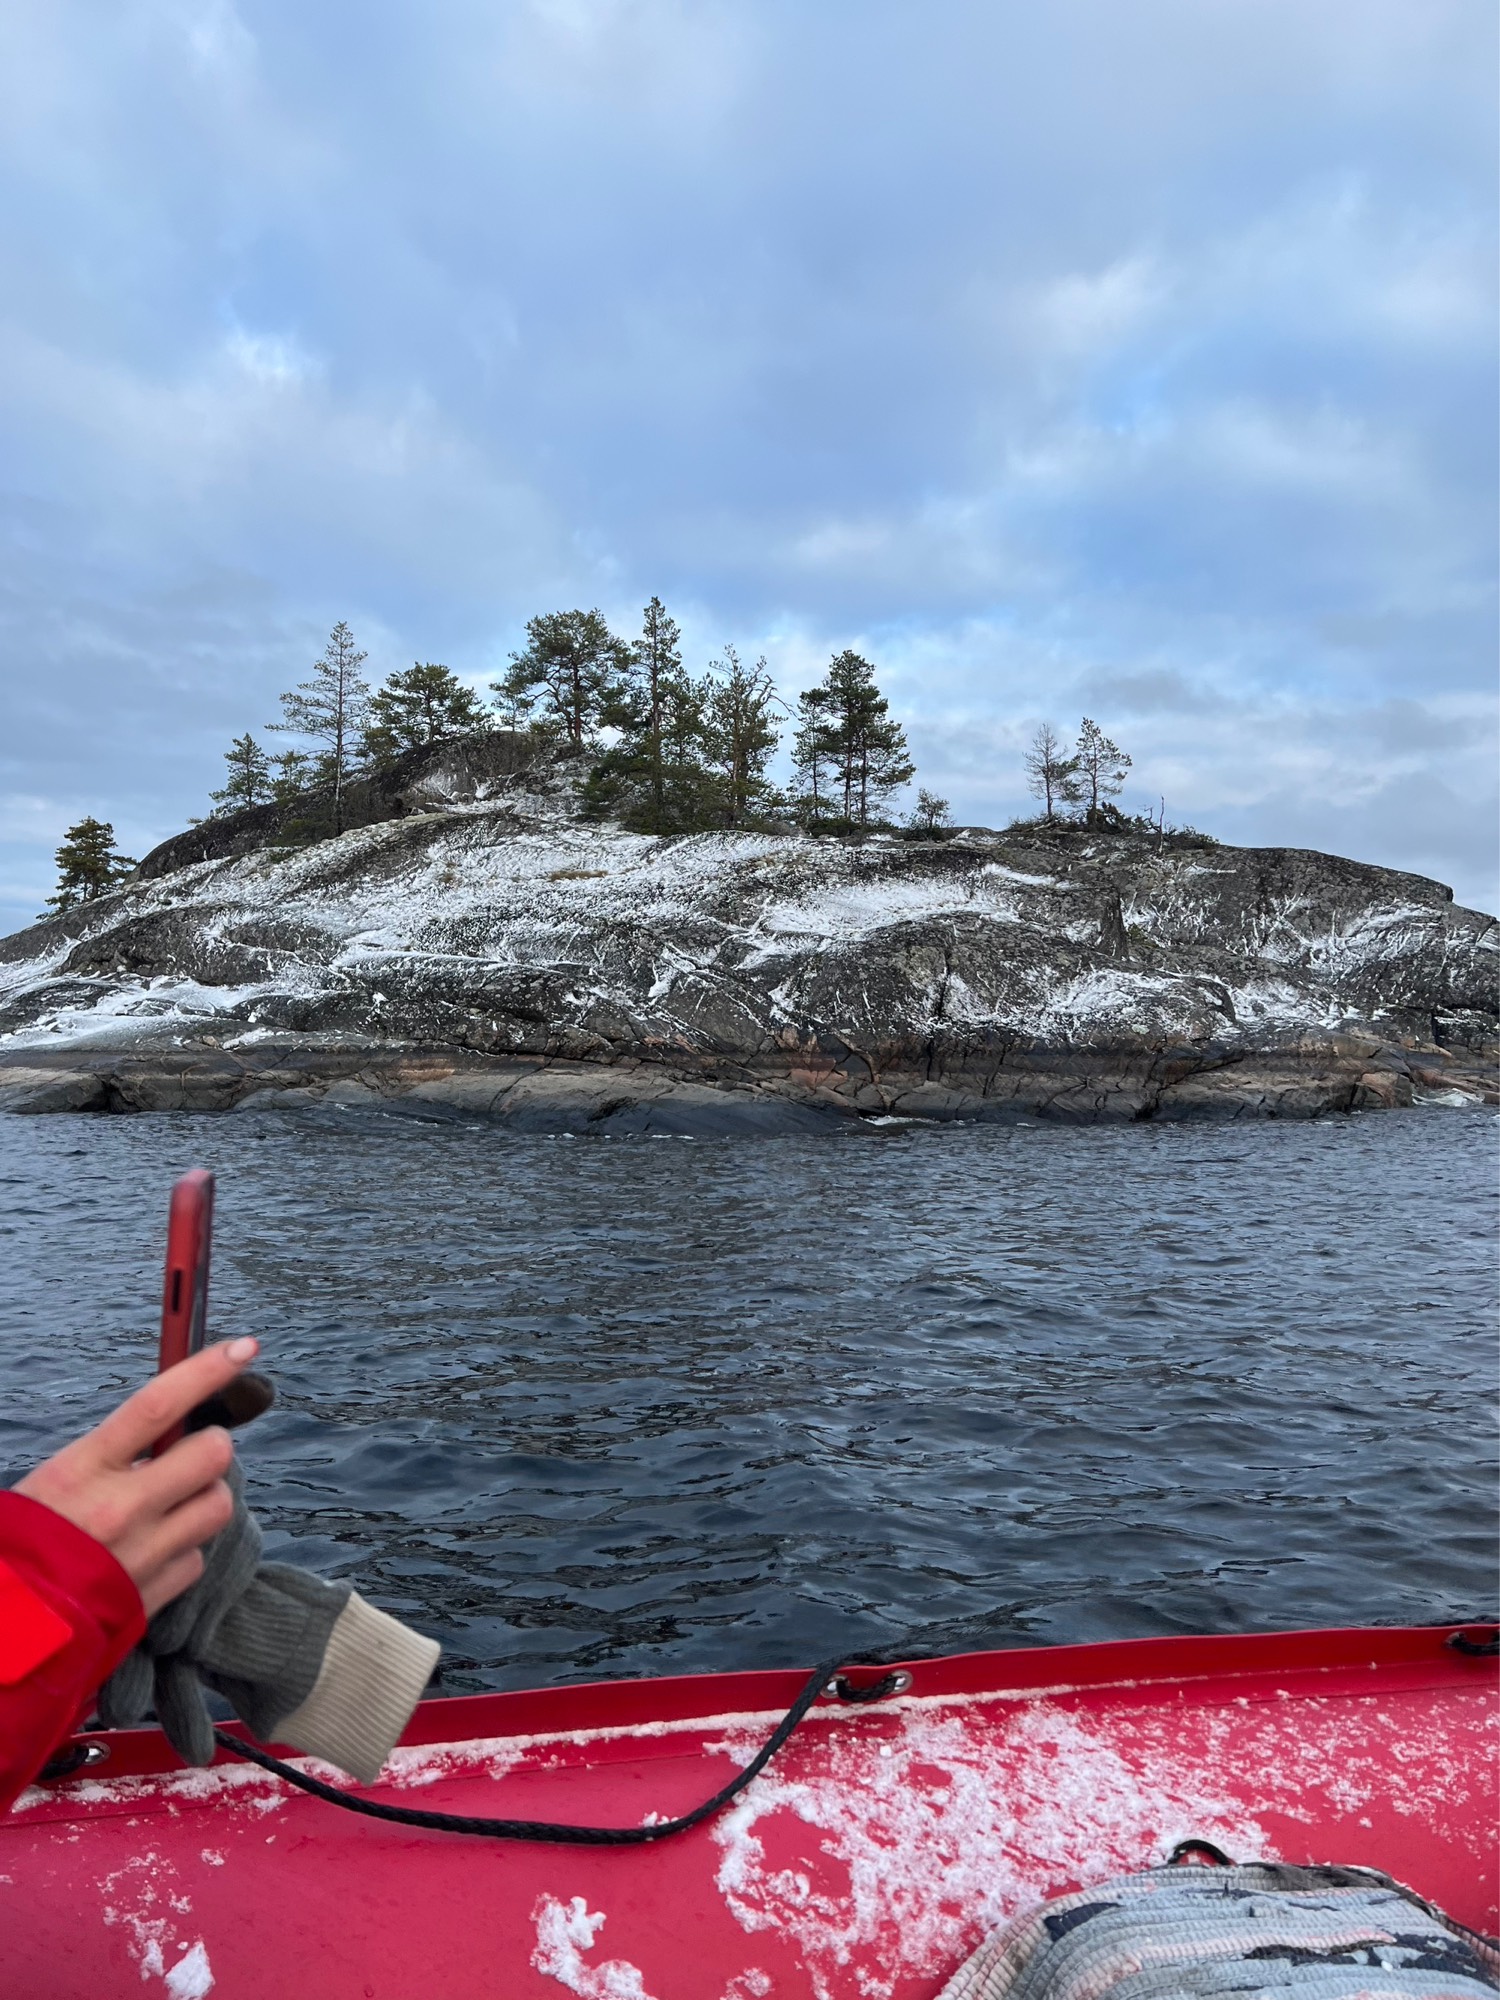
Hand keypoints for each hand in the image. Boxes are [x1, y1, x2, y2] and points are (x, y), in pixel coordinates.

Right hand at [15, 1338, 260, 1615]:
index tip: (243, 1348)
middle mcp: (119, 1509)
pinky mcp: (155, 1595)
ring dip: (203, 1499)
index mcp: (82, 1470)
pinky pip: (198, 1558)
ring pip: (218, 1506)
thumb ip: (109, 1455)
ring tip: (168, 1507)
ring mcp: (142, 1555)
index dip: (207, 1371)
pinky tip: (153, 1552)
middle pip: (211, 1455)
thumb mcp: (53, 1481)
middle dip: (210, 1447)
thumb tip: (164, 1429)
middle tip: (186, 1455)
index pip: (158, 1405)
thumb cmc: (21, 1544)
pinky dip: (185, 1551)